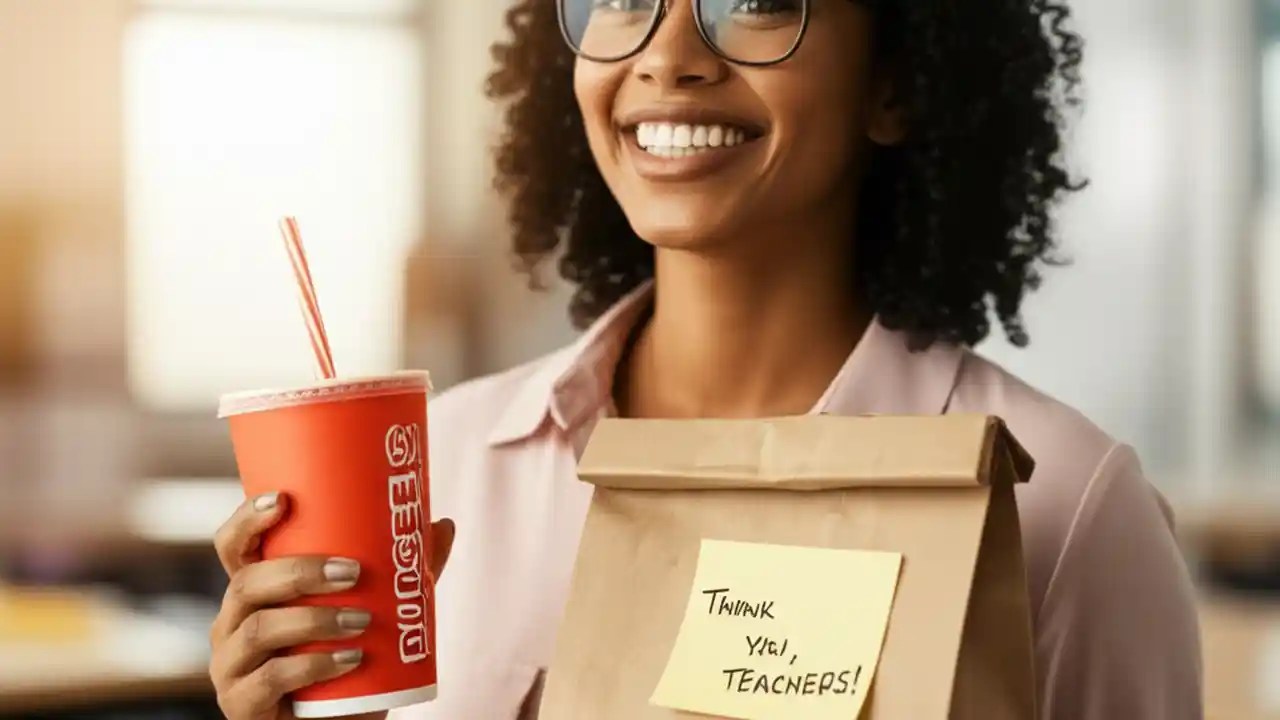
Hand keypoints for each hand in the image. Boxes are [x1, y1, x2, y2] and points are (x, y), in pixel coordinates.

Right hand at [209, 491, 455, 719]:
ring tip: (362, 621)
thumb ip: (406, 574)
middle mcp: (232, 623)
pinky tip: (349, 659)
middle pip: (247, 584)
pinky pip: (270, 680)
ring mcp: (231, 666)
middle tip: (354, 573)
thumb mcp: (378, 613)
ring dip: (314, 619)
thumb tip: (444, 524)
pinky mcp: (242, 705)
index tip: (283, 499)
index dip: (247, 520)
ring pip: (260, 629)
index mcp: (255, 592)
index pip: (233, 548)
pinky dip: (313, 666)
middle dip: (300, 572)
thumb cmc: (348, 665)